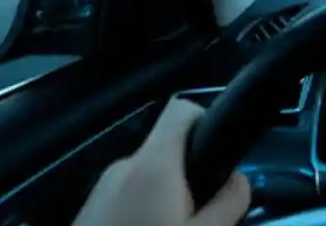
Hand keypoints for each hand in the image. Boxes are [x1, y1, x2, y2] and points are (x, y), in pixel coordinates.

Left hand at [73, 98, 249, 225]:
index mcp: (153, 166)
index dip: (207, 121)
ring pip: (149, 180)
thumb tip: (238, 178)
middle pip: (168, 152)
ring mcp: (100, 190)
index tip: (220, 157)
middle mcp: (123, 167)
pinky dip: (143, 214)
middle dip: (191, 179)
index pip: (182, 110)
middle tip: (202, 219)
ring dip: (167, 202)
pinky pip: (127, 199)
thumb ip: (228, 204)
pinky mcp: (88, 213)